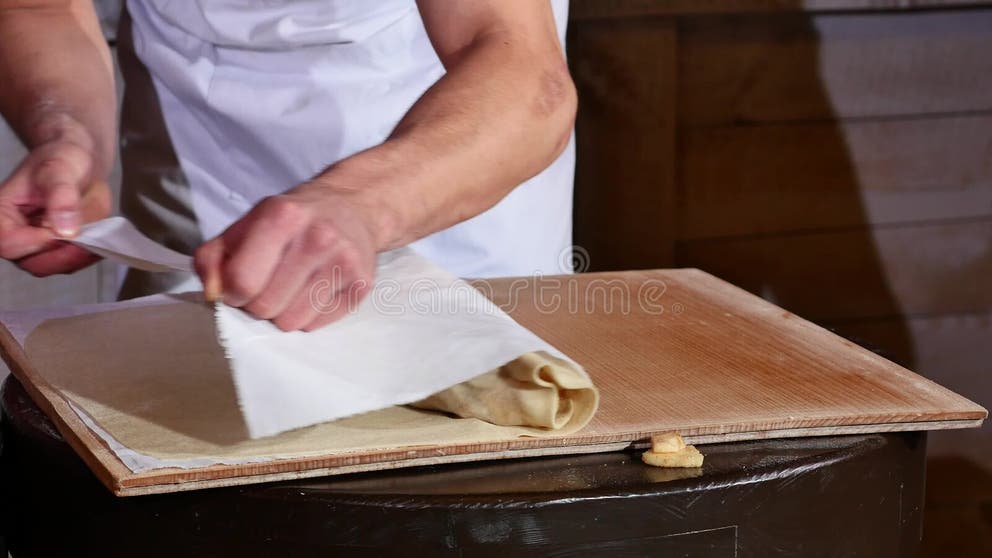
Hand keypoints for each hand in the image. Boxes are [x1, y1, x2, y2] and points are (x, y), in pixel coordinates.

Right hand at [0, 131, 110, 275]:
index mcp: (2, 213)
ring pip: (57, 267)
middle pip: (33, 264)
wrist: (80, 162)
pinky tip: (98, 233)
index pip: (7, 243)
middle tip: (87, 227)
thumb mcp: (61, 168)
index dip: (37, 241)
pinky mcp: (59, 251)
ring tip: (93, 223)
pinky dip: (90, 253)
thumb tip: (63, 230)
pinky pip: (74, 264)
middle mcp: (15, 235)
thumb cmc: (62, 159)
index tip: (62, 227)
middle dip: (65, 250)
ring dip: (81, 251)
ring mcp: (37, 247)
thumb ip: (61, 196)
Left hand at [194, 187, 377, 330]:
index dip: (232, 292)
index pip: (242, 280)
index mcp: (283, 217)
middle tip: (268, 285)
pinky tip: (314, 290)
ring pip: (292, 322)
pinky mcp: (361, 285)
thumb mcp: (247, 224)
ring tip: (292, 288)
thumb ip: (214, 258)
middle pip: (266, 306)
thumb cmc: (292, 220)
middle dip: (258, 304)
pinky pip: (317, 325)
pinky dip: (308, 315)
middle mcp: (317, 238)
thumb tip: (212, 295)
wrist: (352, 208)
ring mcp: (343, 262)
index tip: (239, 286)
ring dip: (284, 312)